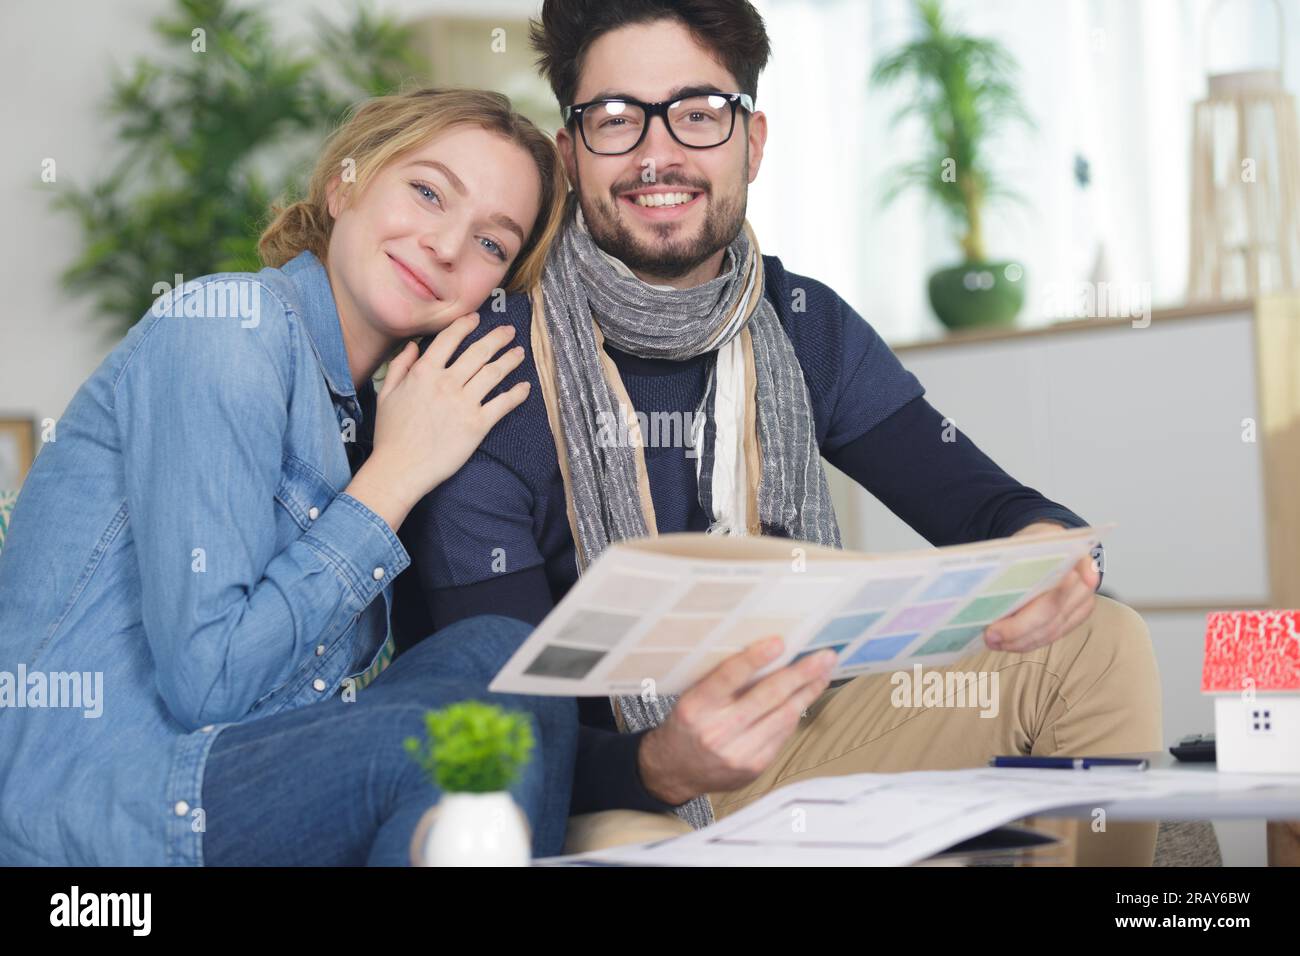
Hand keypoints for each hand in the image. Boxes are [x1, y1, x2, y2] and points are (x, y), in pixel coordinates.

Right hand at [346, 314, 528, 528]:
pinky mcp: (477, 425)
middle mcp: (446, 383)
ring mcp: (464, 403)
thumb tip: (411, 346)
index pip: (449, 339)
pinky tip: (525, 387)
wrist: (400, 468)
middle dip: (497, 338)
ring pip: (494, 373)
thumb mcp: (386, 394)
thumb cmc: (390, 434)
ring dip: (510, 360)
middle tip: (508, 331)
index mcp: (424, 373)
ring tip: (520, 353)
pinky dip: (517, 394)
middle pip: (478, 352)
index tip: (476, 318)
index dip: (465, 325)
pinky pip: (503, 404)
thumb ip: (399, 366)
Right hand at [638, 637, 835, 805]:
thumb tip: (767, 654)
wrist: (674, 770)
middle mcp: (715, 731)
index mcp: (695, 707)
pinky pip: (782, 735)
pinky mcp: (753, 768)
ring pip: (782, 716)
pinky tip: (804, 699)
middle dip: (800, 674)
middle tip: (823, 657)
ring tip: (823, 674)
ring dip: (807, 692)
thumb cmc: (687, 724)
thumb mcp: (691, 697)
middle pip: (766, 696)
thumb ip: (722, 681)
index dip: (755, 658)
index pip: (728, 676)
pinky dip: (794, 714)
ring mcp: (736, 753)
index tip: (780, 642)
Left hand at [982, 522, 1100, 652]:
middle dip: (1019, 627)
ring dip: (1021, 640)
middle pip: (1052, 609)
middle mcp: (1083, 579)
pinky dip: (1029, 642)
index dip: (1066, 582)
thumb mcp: (1023, 543)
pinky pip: (1054, 635)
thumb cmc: (1033, 548)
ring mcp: (1083, 601)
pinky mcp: (1077, 617)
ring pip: (1053, 628)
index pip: (1073, 569)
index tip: (1062, 586)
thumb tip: (985, 581)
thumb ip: (1013, 557)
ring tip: (994, 641)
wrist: (1050, 550)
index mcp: (1071, 554)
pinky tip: (1008, 643)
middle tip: (991, 633)